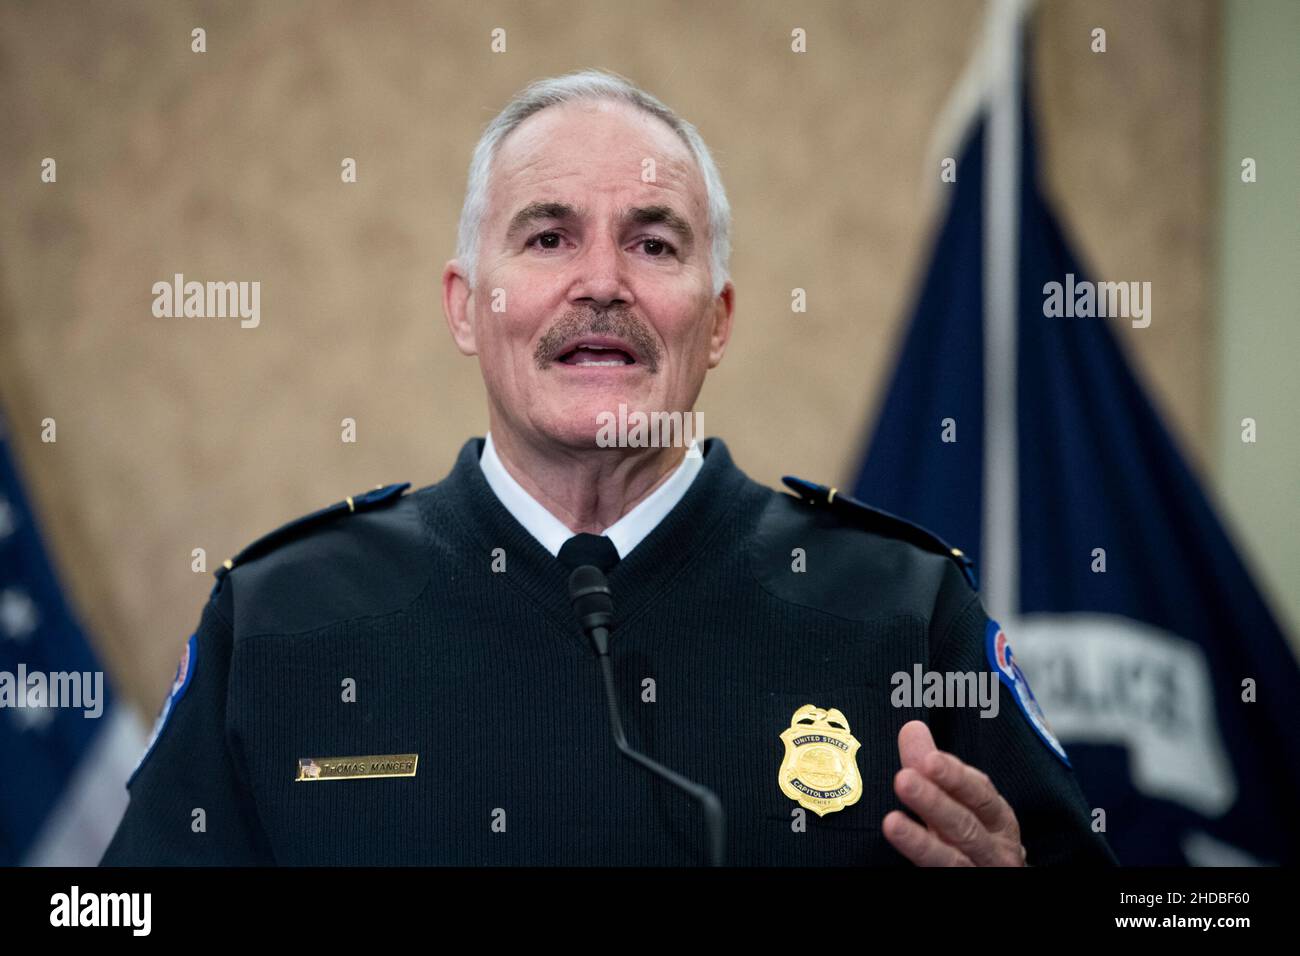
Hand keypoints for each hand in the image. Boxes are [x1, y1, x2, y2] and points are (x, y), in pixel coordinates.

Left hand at [882, 720, 1025, 865]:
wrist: (993, 875)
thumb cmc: (977, 836)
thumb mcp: (964, 802)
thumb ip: (936, 770)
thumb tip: (911, 729)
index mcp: (998, 820)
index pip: (980, 794)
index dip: (955, 777)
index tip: (929, 760)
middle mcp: (995, 850)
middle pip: (966, 827)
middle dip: (934, 803)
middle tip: (904, 780)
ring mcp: (979, 873)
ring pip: (952, 860)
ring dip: (920, 842)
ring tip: (891, 822)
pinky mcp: (960, 886)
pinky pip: (939, 878)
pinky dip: (919, 862)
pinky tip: (899, 852)